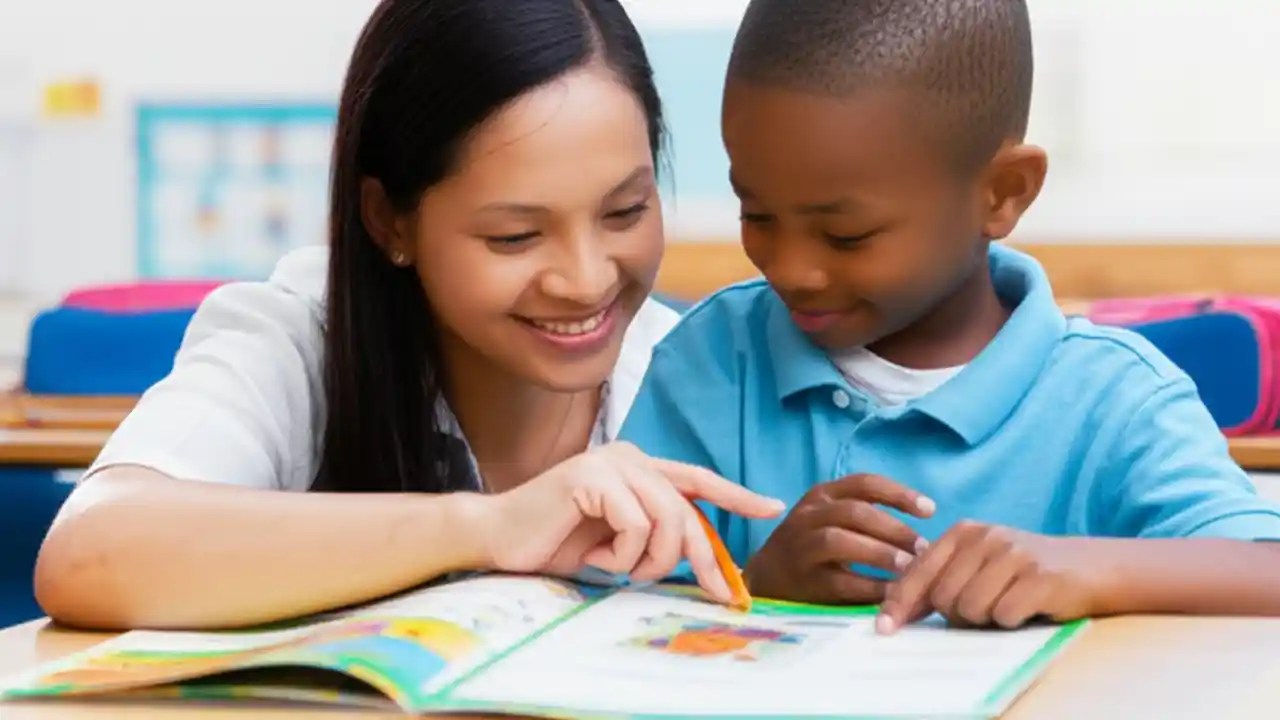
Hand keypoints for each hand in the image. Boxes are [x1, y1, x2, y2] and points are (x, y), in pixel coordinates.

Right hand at [480, 442, 783, 604]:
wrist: (498, 541)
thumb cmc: (556, 544)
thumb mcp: (619, 542)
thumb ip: (656, 534)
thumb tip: (706, 559)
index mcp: (637, 467)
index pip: (697, 479)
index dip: (735, 495)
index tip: (770, 508)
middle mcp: (630, 457)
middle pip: (688, 510)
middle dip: (703, 559)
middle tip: (717, 593)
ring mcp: (611, 463)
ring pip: (668, 520)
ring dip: (647, 562)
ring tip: (614, 568)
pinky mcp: (592, 475)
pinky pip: (635, 526)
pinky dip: (620, 556)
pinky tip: (592, 555)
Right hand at [744, 473, 934, 604]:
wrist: (766, 579)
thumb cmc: (812, 548)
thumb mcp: (831, 520)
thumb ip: (866, 519)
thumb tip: (922, 535)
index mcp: (821, 496)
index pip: (864, 484)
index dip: (900, 494)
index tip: (930, 510)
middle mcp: (808, 516)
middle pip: (856, 512)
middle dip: (895, 529)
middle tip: (923, 549)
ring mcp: (801, 547)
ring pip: (842, 541)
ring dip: (881, 554)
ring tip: (909, 569)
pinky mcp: (802, 580)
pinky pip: (839, 581)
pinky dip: (868, 586)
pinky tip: (892, 593)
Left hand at [877, 522, 1113, 633]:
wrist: (1089, 568)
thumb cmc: (1023, 573)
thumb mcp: (978, 565)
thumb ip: (940, 580)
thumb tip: (895, 613)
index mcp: (963, 533)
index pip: (918, 572)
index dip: (899, 603)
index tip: (885, 628)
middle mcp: (985, 537)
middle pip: (942, 597)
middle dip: (956, 615)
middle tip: (984, 609)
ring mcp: (1013, 554)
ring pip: (970, 609)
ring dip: (986, 620)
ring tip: (1007, 605)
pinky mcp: (1039, 577)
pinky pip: (1003, 616)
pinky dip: (1012, 621)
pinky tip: (1028, 608)